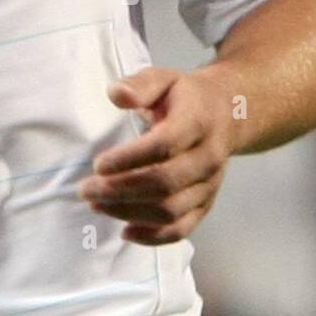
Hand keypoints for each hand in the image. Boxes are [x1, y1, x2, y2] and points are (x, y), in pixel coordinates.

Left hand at [78, 65, 236, 244]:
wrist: (228, 114)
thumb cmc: (184, 96)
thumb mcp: (163, 78)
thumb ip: (140, 85)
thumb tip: (116, 94)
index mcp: (197, 122)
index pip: (164, 146)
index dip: (130, 158)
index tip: (98, 164)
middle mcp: (208, 158)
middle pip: (165, 183)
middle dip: (122, 190)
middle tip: (87, 190)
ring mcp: (209, 185)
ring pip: (172, 210)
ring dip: (130, 212)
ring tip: (96, 205)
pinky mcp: (206, 204)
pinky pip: (183, 228)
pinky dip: (154, 237)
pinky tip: (125, 232)